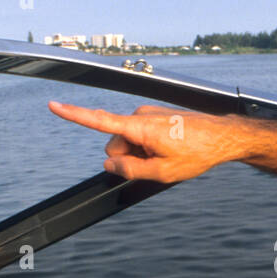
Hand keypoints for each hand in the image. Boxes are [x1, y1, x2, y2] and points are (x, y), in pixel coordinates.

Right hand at [48, 101, 245, 181]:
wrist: (223, 137)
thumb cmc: (197, 153)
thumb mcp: (163, 172)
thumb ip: (131, 170)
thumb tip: (109, 164)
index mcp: (139, 127)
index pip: (99, 121)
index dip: (74, 115)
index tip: (54, 105)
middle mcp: (140, 115)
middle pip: (115, 144)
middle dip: (127, 158)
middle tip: (157, 164)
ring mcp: (148, 114)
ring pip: (129, 142)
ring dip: (140, 153)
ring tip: (167, 156)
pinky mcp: (155, 116)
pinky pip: (141, 135)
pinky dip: (149, 146)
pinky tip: (170, 150)